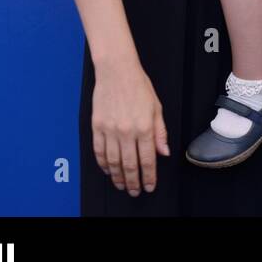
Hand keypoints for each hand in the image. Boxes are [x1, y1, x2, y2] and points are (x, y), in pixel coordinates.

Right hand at [91, 64, 169, 196]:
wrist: (117, 71)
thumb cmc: (138, 86)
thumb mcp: (156, 108)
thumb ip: (160, 132)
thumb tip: (164, 152)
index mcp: (144, 127)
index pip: (148, 159)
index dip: (149, 176)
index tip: (149, 185)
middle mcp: (126, 131)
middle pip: (129, 164)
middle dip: (133, 181)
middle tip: (135, 190)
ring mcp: (110, 130)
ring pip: (113, 162)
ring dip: (117, 177)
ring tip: (121, 184)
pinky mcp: (97, 127)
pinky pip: (99, 151)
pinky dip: (103, 163)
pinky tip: (107, 169)